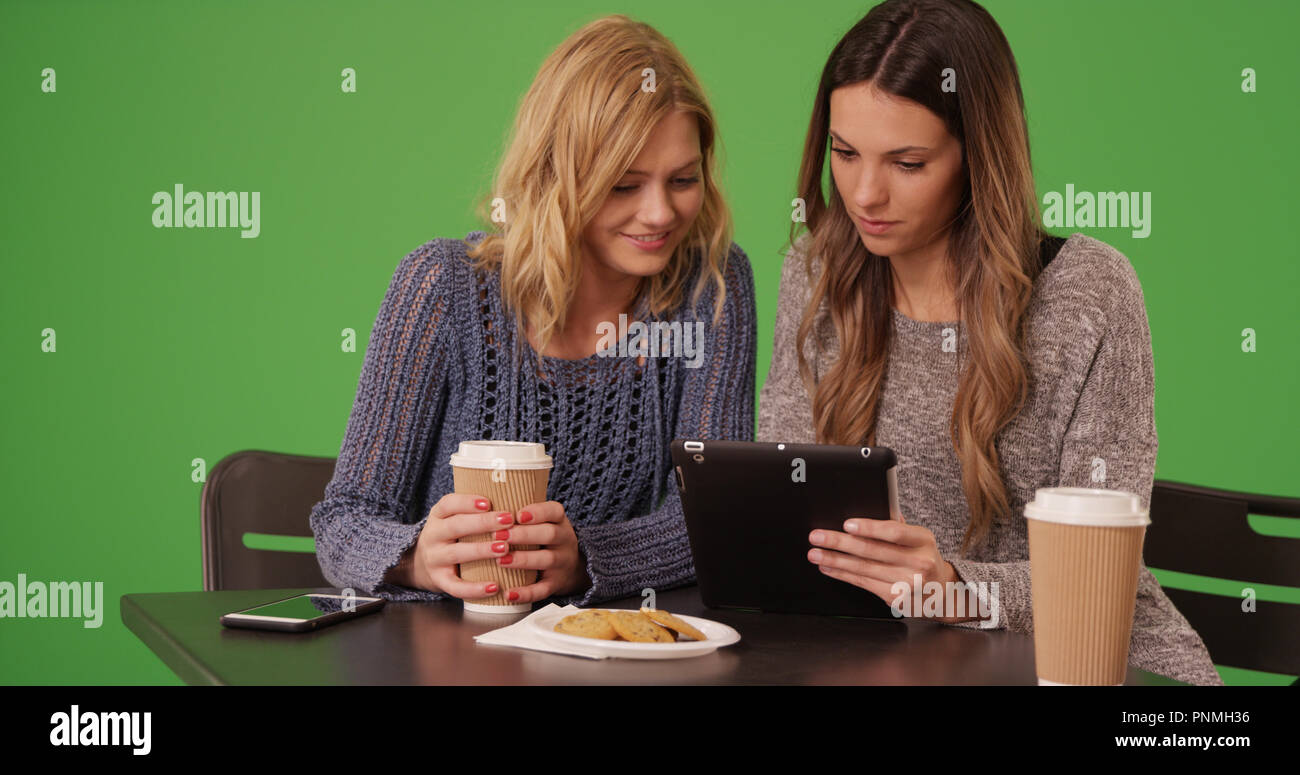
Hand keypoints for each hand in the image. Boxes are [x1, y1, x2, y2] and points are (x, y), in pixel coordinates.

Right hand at [402, 493, 519, 598]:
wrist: (418, 564)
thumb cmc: (449, 536)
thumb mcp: (452, 518)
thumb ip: (473, 511)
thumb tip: (513, 496)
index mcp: (438, 516)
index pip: (449, 504)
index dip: (468, 502)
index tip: (489, 502)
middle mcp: (433, 535)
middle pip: (456, 526)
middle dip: (483, 523)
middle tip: (508, 520)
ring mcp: (434, 559)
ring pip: (457, 554)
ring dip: (482, 550)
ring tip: (504, 548)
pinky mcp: (439, 580)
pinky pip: (456, 586)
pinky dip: (475, 588)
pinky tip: (495, 586)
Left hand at [495, 500, 589, 603]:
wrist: (571, 566)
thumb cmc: (544, 538)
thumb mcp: (543, 522)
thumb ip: (521, 513)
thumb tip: (484, 501)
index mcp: (559, 521)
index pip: (554, 511)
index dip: (537, 512)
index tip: (518, 515)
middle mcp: (564, 540)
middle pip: (549, 534)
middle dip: (523, 535)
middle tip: (498, 535)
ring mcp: (562, 562)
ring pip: (547, 560)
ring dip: (522, 560)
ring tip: (500, 560)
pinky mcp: (556, 584)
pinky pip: (543, 589)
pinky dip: (526, 593)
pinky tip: (508, 594)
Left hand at [807, 515, 982, 623]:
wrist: (941, 591)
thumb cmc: (922, 556)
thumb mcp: (917, 537)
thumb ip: (896, 525)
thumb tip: (868, 509)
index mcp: (923, 540)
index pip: (894, 532)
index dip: (869, 528)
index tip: (847, 524)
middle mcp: (918, 563)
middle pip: (872, 551)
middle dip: (839, 543)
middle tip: (817, 536)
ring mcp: (907, 583)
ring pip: (863, 569)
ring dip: (835, 560)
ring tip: (815, 553)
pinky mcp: (895, 598)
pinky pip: (863, 583)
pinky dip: (842, 574)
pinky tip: (828, 567)